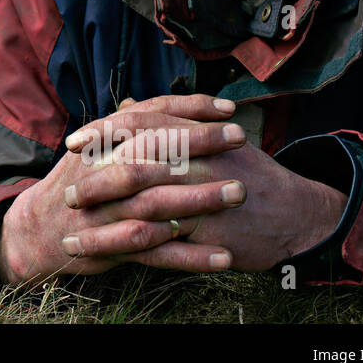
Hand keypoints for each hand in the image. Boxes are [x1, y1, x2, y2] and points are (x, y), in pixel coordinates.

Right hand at [0, 94, 246, 283]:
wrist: (35, 230)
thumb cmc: (73, 184)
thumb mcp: (89, 150)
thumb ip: (117, 129)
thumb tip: (139, 100)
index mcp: (101, 143)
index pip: (148, 116)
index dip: (188, 109)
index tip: (228, 109)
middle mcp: (103, 171)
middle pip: (154, 152)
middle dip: (199, 144)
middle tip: (242, 138)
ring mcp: (107, 211)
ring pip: (156, 202)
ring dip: (200, 198)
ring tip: (240, 193)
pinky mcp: (111, 247)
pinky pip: (154, 253)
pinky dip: (189, 257)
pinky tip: (223, 258)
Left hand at [56, 99, 348, 271]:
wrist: (296, 213)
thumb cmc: (246, 171)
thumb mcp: (210, 139)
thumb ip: (164, 121)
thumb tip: (124, 104)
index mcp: (193, 135)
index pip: (140, 124)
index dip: (103, 132)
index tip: (73, 142)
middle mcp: (196, 161)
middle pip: (135, 164)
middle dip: (95, 179)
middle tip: (66, 192)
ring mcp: (203, 197)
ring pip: (142, 207)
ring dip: (103, 223)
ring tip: (72, 233)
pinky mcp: (209, 232)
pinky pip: (162, 243)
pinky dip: (130, 250)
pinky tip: (105, 258)